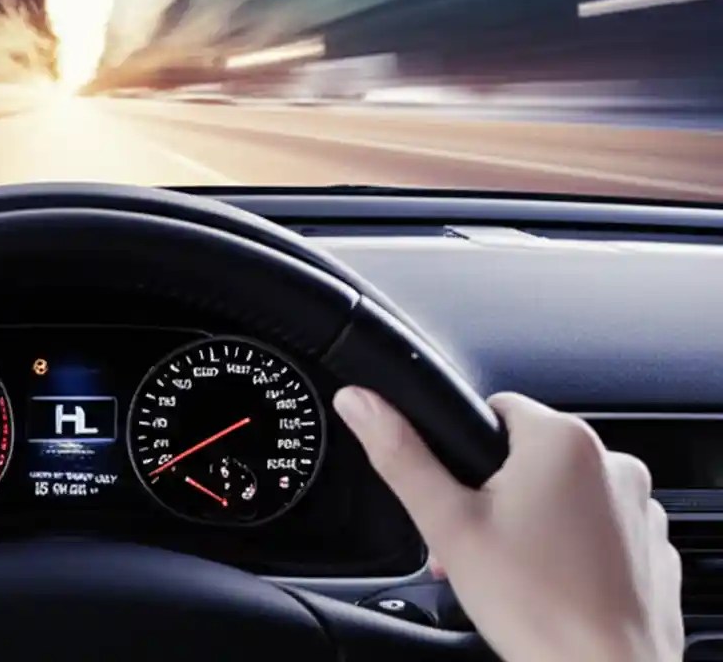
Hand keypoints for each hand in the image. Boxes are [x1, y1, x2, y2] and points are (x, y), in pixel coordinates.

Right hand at [333, 387, 682, 661]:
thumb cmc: (537, 608)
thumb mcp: (447, 524)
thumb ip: (400, 455)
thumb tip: (360, 403)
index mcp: (563, 440)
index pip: (495, 409)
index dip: (463, 455)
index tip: (459, 501)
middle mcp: (614, 464)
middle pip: (528, 459)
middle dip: (492, 498)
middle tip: (476, 548)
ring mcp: (640, 508)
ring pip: (563, 496)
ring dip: (531, 524)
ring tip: (513, 574)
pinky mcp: (651, 547)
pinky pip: (598, 531)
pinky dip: (571, 551)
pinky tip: (550, 586)